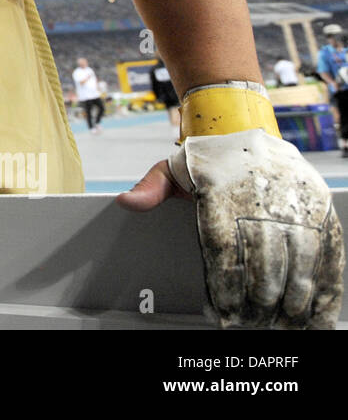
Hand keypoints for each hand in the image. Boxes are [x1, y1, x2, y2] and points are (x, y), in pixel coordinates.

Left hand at [119, 129, 343, 327]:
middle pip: (264, 261)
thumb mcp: (173, 168)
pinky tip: (315, 314)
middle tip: (248, 324)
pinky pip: (330, 253)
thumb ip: (151, 188)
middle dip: (257, 300)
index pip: (225, 246)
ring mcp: (296, 202)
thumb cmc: (208, 158)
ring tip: (278, 324)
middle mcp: (263, 195)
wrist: (246, 131)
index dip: (226, 284)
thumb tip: (128, 203)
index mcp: (223, 188)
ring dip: (291, 300)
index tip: (223, 311)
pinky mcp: (320, 209)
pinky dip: (326, 288)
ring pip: (300, 261)